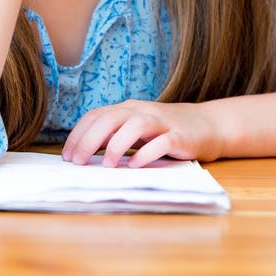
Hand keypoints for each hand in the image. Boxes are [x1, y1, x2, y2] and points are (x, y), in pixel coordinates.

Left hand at [61, 99, 224, 167]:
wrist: (208, 125)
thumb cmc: (165, 131)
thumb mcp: (136, 130)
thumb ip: (114, 136)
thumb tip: (84, 154)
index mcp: (127, 109)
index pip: (96, 116)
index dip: (78, 135)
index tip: (67, 156)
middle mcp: (142, 111)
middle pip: (110, 118)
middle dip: (89, 140)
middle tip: (78, 162)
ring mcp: (162, 123)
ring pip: (135, 125)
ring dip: (117, 145)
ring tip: (108, 165)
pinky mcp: (180, 137)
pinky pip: (161, 143)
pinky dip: (147, 154)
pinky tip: (135, 166)